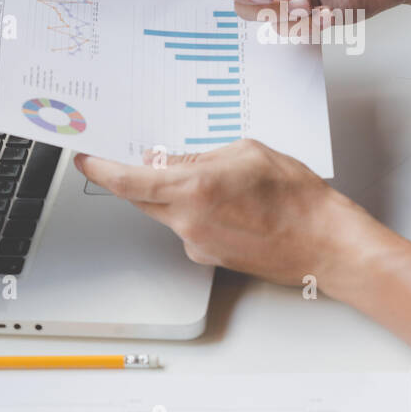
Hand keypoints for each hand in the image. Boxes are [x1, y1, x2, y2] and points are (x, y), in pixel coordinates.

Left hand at [74, 140, 392, 288]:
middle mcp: (188, 222)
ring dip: (175, 193)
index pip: (128, 181)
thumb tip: (171, 160)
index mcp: (194, 190)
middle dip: (136, 177)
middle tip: (139, 155)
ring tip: (216, 178)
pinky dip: (196, 211)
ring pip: (166, 212)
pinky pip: (188, 227)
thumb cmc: (298, 200)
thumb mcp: (248, 153)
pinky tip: (229, 202)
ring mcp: (197, 244)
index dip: (100, 169)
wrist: (325, 244)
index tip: (85, 157)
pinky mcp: (209, 258)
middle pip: (141, 198)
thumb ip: (202, 156)